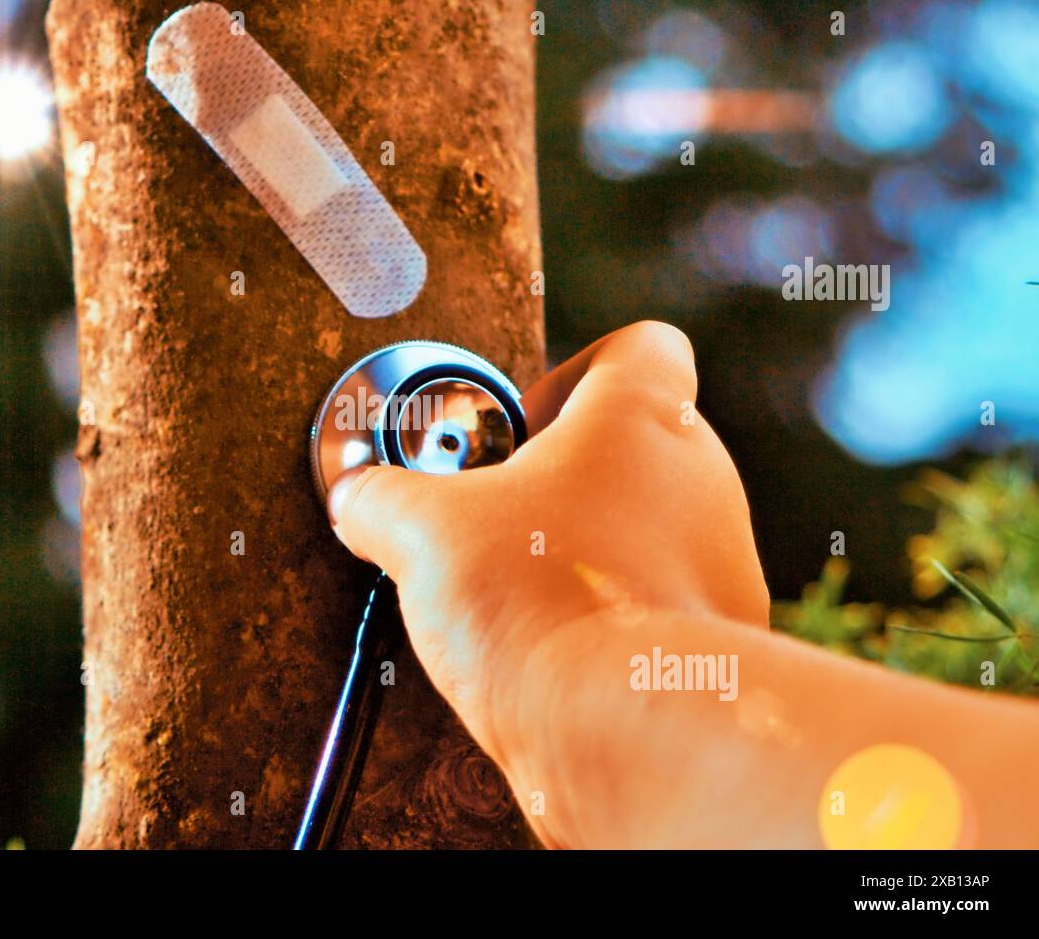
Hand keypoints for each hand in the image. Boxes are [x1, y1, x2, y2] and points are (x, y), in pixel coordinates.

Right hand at [326, 322, 768, 827]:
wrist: (625, 731)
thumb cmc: (542, 603)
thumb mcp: (422, 532)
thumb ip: (379, 498)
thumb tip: (355, 497)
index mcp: (644, 418)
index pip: (642, 346)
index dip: (574, 373)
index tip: (523, 429)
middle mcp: (704, 481)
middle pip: (636, 445)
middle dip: (562, 479)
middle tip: (499, 519)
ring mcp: (721, 563)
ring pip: (651, 530)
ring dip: (586, 549)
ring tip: (516, 596)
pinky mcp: (718, 641)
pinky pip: (658, 605)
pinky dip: (608, 617)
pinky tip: (551, 651)